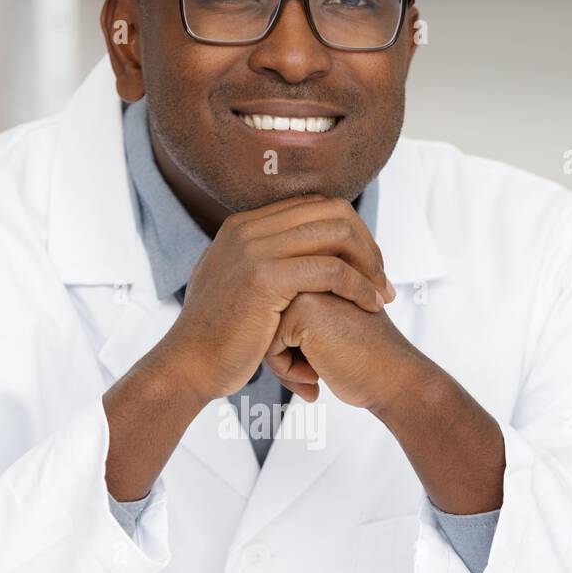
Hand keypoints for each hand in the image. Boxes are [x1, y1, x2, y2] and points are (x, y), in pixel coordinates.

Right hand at [158, 196, 394, 401]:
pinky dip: (359, 286)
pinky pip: (331, 270)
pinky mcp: (264, 276)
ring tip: (382, 295)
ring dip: (370, 264)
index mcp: (244, 226)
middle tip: (383, 280)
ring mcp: (255, 248)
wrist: (188, 366)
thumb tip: (286, 260)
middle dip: (367, 243)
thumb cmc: (217, 340)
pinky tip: (370, 306)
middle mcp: (249, 228)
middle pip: (332, 210)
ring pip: (336, 235)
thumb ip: (259, 267)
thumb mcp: (234, 289)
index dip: (351, 232)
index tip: (368, 267)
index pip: (314, 206)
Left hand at [264, 292, 504, 511]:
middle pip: (266, 319)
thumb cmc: (363, 359)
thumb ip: (296, 316)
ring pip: (264, 332)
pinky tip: (317, 373)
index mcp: (316, 270)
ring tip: (318, 370)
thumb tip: (256, 331)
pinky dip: (288, 371)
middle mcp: (311, 271)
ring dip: (285, 363)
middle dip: (285, 354)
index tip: (320, 358)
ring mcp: (307, 286)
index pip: (275, 310)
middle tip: (318, 368)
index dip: (290, 346)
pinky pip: (269, 346)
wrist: (395, 378)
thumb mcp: (327, 326)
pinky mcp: (303, 309)